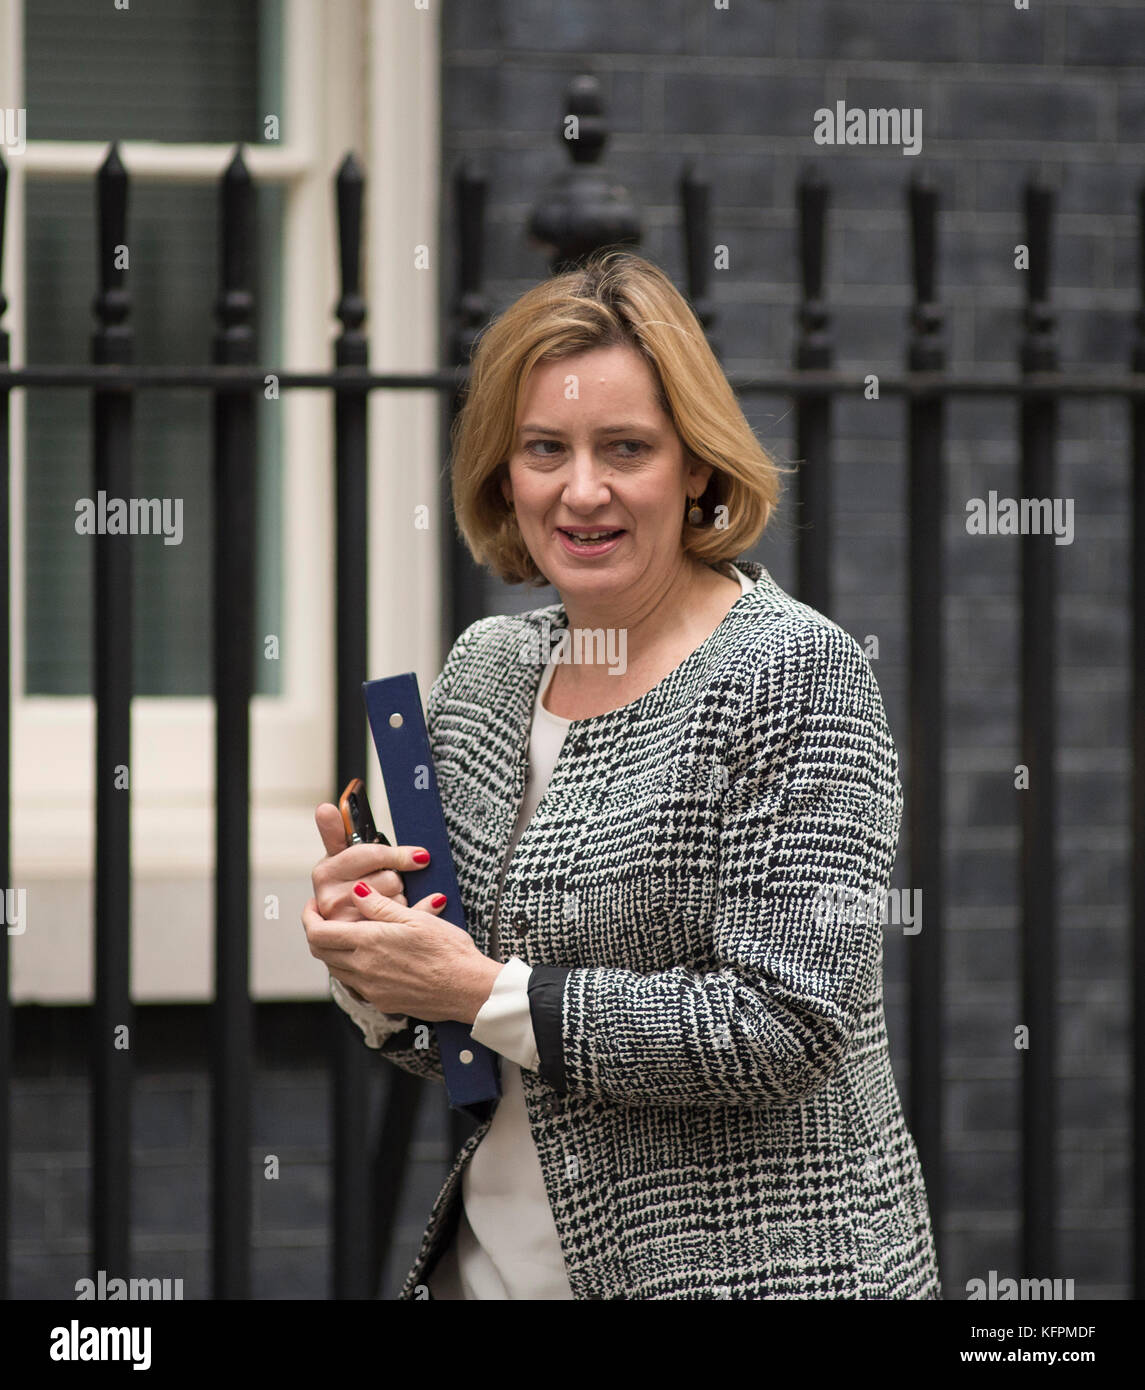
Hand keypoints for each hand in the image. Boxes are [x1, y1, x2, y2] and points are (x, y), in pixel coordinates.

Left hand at [303, 882, 503, 1024]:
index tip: (311, 906)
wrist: (467, 988)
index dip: (308, 918)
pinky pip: (354, 984)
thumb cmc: (448, 951)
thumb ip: (380, 906)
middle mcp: (364, 969)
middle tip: (324, 918)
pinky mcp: (382, 1002)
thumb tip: (357, 892)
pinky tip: (369, 957)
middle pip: (320, 952)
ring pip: (335, 969)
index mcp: (369, 943)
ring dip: (333, 951)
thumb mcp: (416, 919)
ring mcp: (371, 989)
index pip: (318, 934)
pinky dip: (351, 968)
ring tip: (348, 934)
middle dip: (316, 932)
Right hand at [311, 801, 431, 921]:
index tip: (421, 856)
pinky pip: (402, 921)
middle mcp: (329, 899)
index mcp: (325, 871)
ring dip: (400, 897)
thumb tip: (324, 808)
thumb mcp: (341, 857)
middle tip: (390, 882)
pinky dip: (414, 914)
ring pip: (397, 900)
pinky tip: (412, 911)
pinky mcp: (361, 942)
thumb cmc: (348, 883)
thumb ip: (334, 831)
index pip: (370, 854)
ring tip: (389, 900)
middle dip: (395, 878)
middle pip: (388, 879)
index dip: (398, 855)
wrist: (343, 930)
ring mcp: (344, 923)